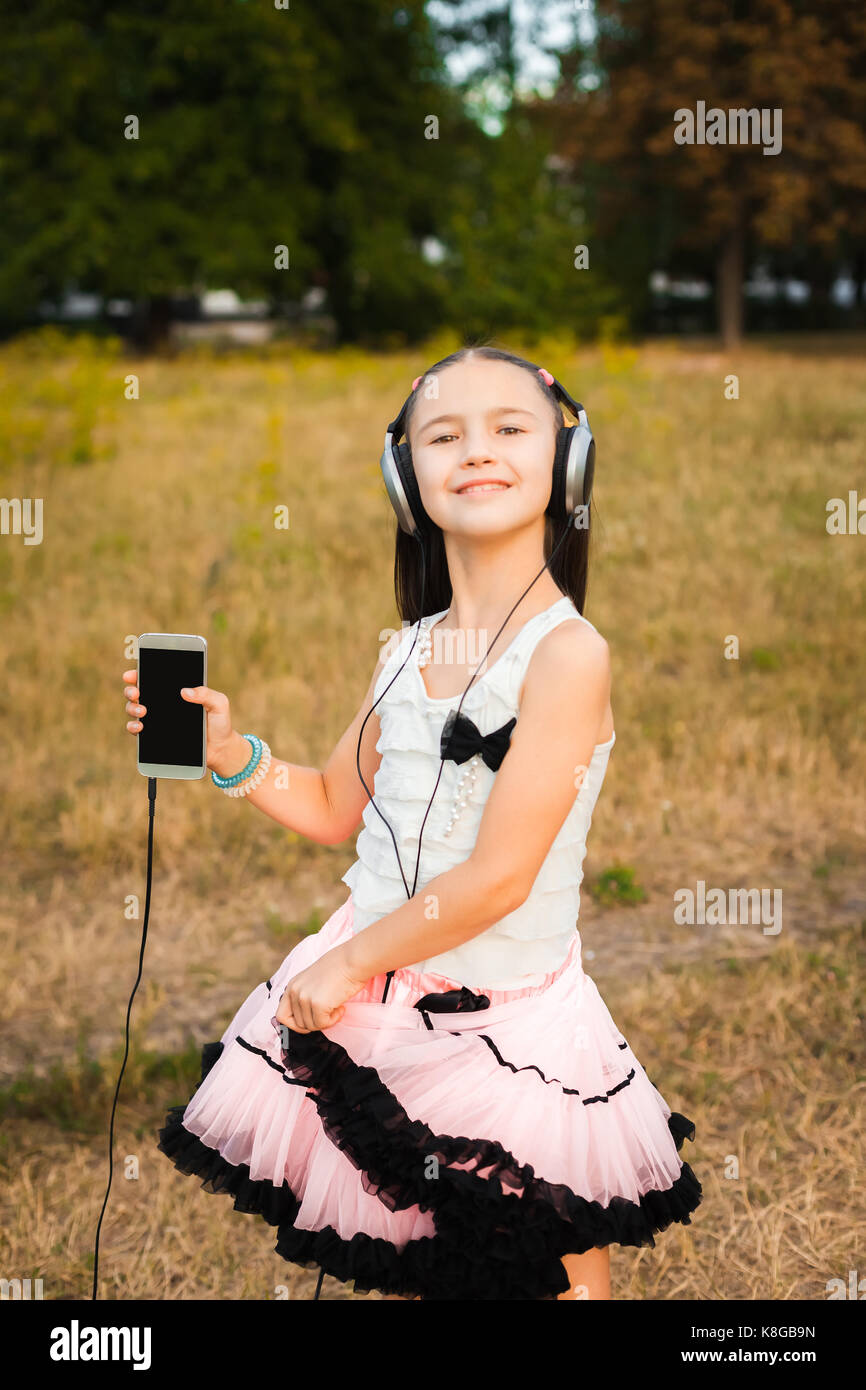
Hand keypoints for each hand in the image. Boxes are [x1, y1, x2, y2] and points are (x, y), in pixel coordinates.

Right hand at [122, 669, 236, 771]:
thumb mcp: (218, 704)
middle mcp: (163, 703)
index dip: (139, 674)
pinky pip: (137, 730)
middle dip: (131, 690)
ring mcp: (157, 719)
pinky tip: (139, 727)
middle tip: (136, 693)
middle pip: (138, 692)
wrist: (219, 749)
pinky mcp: (156, 736)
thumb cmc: (220, 723)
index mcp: (176, 691)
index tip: (132, 674)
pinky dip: (133, 728)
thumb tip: (185, 691)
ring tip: (143, 712)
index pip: (154, 678)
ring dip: (132, 708)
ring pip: (134, 709)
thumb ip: (206, 694)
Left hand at [274, 947, 368, 1034]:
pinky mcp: (317, 1004)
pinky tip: (340, 1007)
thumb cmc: (340, 967)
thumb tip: (307, 1016)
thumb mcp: (314, 980)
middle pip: (298, 1023)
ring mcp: (304, 998)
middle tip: (328, 1012)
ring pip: (310, 1026)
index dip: (294, 1024)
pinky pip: (322, 1024)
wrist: (353, 960)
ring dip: (326, 1021)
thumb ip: (306, 995)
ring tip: (336, 1007)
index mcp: (292, 985)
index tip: (308, 1022)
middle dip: (315, 1022)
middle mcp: (295, 991)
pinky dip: (334, 1020)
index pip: (281, 1015)